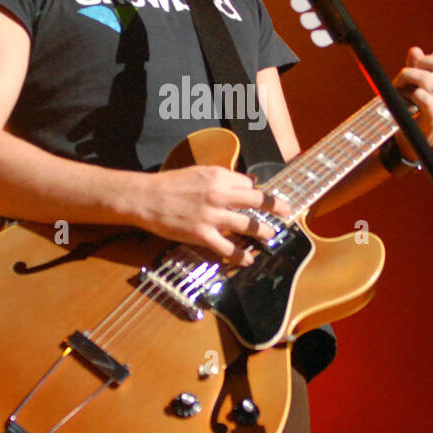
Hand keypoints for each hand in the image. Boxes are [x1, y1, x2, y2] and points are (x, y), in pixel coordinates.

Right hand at [129, 165, 292, 264]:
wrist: (146, 198)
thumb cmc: (169, 184)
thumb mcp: (197, 172)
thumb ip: (219, 177)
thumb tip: (243, 183)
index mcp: (218, 176)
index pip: (247, 184)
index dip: (253, 193)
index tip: (258, 200)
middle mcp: (219, 194)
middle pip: (256, 200)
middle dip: (275, 206)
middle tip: (286, 212)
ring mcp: (212, 215)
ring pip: (247, 225)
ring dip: (263, 231)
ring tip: (271, 236)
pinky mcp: (202, 234)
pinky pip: (227, 247)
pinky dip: (240, 256)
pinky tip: (248, 260)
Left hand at [392, 48, 432, 154]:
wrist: (409, 144)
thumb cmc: (413, 113)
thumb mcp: (415, 88)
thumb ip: (416, 68)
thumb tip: (415, 50)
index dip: (428, 61)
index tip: (415, 69)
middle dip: (420, 65)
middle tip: (406, 76)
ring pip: (427, 80)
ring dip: (407, 81)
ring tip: (400, 91)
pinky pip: (423, 97)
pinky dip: (409, 96)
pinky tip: (405, 102)